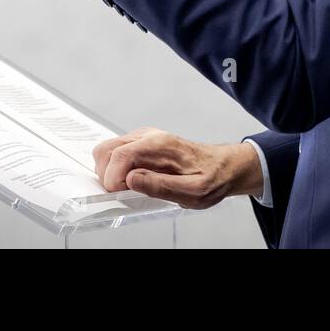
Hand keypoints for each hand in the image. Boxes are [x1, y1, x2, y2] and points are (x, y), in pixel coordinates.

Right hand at [92, 127, 264, 208]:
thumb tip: (131, 179)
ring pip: (109, 150)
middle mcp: (149, 137)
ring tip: (129, 188)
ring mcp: (144, 138)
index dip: (112, 178)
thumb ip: (160, 186)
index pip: (120, 155)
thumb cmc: (210, 178)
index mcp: (160, 145)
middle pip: (107, 150)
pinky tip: (133, 181)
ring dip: (110, 172)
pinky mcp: (142, 144)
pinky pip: (118, 153)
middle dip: (106, 174)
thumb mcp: (191, 192)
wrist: (222, 166)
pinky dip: (116, 169)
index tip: (119, 194)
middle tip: (122, 192)